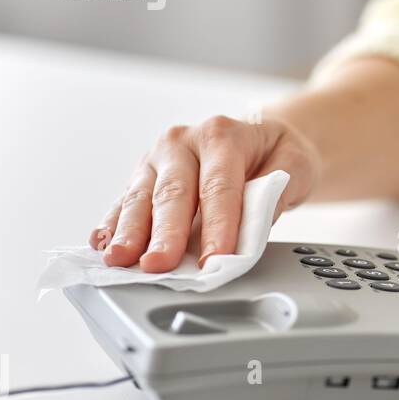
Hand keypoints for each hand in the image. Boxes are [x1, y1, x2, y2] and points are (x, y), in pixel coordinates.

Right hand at [91, 115, 319, 271]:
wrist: (259, 139)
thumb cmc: (275, 153)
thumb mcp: (296, 163)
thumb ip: (278, 190)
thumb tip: (255, 224)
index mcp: (221, 135)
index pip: (219, 187)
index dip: (217, 226)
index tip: (215, 258)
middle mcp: (182, 142)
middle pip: (173, 192)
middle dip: (164, 232)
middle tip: (159, 264)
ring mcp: (157, 159)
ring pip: (140, 197)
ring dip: (129, 232)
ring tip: (121, 259)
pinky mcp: (142, 177)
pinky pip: (124, 202)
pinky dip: (112, 224)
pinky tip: (102, 244)